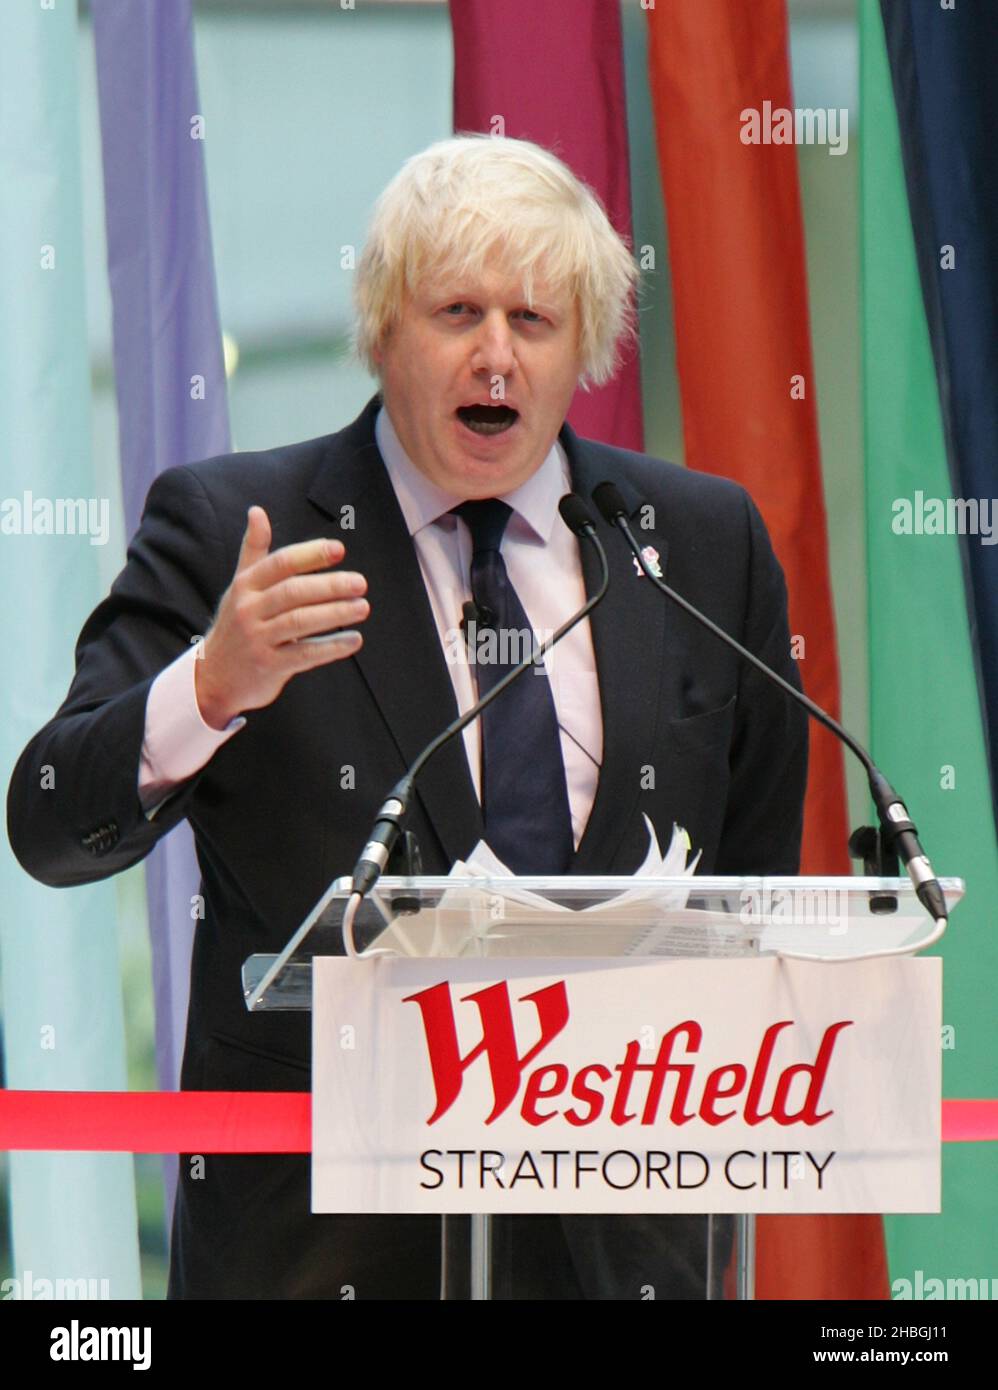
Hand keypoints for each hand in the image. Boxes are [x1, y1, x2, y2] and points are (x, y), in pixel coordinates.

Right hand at [195, 506, 367, 729]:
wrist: (213, 677)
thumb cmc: (235, 625)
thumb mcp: (239, 586)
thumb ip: (254, 550)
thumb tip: (257, 511)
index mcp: (245, 586)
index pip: (280, 563)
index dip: (310, 554)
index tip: (339, 550)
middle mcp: (249, 610)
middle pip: (293, 592)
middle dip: (330, 586)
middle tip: (360, 583)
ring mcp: (258, 639)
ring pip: (300, 621)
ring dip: (335, 613)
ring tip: (362, 607)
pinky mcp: (269, 666)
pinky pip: (305, 654)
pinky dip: (332, 647)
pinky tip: (354, 640)